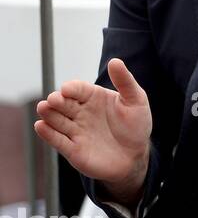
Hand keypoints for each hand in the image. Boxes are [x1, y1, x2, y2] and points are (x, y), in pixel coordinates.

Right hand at [34, 58, 150, 191]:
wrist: (135, 156)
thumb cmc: (136, 126)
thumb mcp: (136, 101)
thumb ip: (125, 82)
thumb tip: (115, 61)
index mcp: (93, 97)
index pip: (77, 89)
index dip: (72, 88)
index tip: (68, 89)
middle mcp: (80, 112)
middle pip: (63, 103)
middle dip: (56, 100)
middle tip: (54, 100)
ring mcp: (75, 130)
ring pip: (56, 120)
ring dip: (49, 114)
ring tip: (44, 108)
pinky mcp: (72, 149)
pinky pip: (57, 140)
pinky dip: (48, 133)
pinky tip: (41, 126)